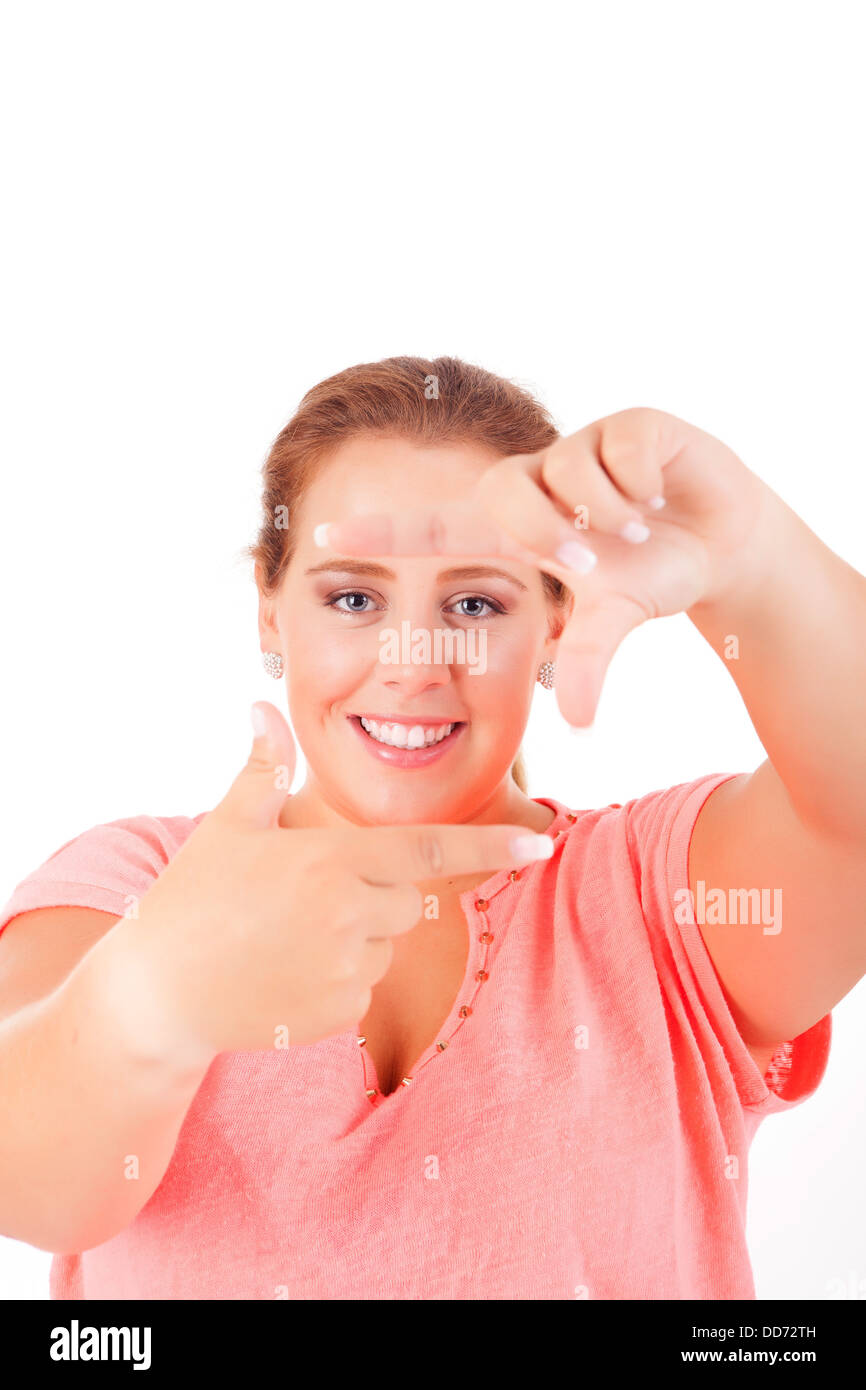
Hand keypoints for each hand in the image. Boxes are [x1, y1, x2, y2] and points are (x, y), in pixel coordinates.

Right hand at [107, 703, 552, 1060]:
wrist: (156, 997)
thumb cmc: (192, 899)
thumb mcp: (229, 824)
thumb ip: (263, 767)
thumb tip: (262, 706)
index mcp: (334, 860)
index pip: (432, 846)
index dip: (494, 844)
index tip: (544, 844)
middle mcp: (351, 917)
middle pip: (408, 899)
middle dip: (376, 893)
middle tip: (304, 896)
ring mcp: (348, 971)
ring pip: (385, 944)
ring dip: (353, 937)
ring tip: (283, 937)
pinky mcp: (339, 1015)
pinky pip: (362, 987)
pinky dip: (335, 979)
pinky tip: (282, 972)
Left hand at [315, 407, 770, 725]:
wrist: (724, 539)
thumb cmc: (651, 574)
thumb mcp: (613, 618)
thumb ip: (587, 659)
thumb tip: (577, 724)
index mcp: (515, 529)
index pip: (433, 529)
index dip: (380, 532)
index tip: (319, 535)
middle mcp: (537, 483)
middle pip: (502, 493)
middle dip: (546, 532)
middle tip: (590, 560)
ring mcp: (579, 449)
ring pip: (570, 468)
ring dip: (609, 510)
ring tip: (641, 526)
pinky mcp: (631, 422)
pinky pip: (621, 445)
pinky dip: (646, 479)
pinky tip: (662, 492)